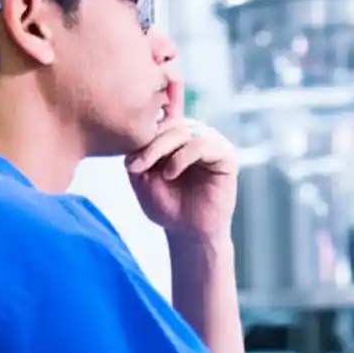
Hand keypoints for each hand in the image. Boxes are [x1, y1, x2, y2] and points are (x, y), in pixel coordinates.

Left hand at [126, 104, 237, 239]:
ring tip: (148, 170)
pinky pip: (202, 145)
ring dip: (161, 148)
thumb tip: (134, 132)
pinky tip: (170, 174)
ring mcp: (213, 142)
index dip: (141, 135)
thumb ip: (137, 152)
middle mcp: (197, 134)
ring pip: (184, 131)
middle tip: (134, 166)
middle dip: (149, 144)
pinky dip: (181, 157)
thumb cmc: (167, 205)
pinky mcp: (226, 155)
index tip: (127, 162)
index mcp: (177, 134)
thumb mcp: (142, 176)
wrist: (189, 232)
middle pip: (170, 123)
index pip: (159, 120)